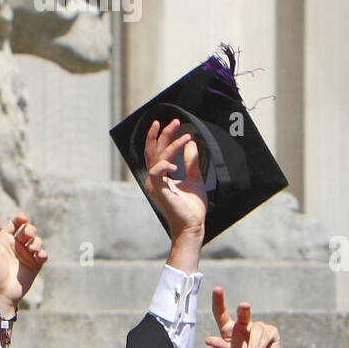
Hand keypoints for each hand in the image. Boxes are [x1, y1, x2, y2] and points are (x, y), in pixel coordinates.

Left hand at [0, 212, 47, 311]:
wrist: (0, 293)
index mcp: (5, 239)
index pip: (15, 223)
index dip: (21, 218)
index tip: (24, 218)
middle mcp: (17, 245)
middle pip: (28, 230)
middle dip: (31, 230)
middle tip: (28, 235)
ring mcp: (26, 255)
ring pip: (37, 241)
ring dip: (37, 242)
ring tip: (32, 249)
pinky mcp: (35, 265)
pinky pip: (43, 255)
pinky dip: (42, 253)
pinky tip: (38, 256)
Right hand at [143, 118, 206, 241]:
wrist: (193, 225)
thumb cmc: (192, 206)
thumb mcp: (194, 178)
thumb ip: (191, 161)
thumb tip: (192, 143)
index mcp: (159, 176)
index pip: (155, 152)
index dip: (159, 137)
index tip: (169, 123)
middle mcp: (154, 179)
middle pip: (154, 151)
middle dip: (163, 134)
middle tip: (175, 122)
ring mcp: (155, 184)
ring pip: (157, 157)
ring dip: (170, 144)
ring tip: (185, 136)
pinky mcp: (160, 190)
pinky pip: (157, 171)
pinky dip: (165, 163)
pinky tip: (176, 163)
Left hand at [204, 288, 286, 347]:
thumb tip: (208, 339)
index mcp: (229, 332)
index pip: (222, 314)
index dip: (219, 301)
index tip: (217, 289)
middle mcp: (243, 327)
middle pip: (243, 313)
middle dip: (244, 309)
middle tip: (244, 306)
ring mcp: (257, 330)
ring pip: (257, 327)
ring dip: (254, 341)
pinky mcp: (270, 334)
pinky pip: (267, 332)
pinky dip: (262, 343)